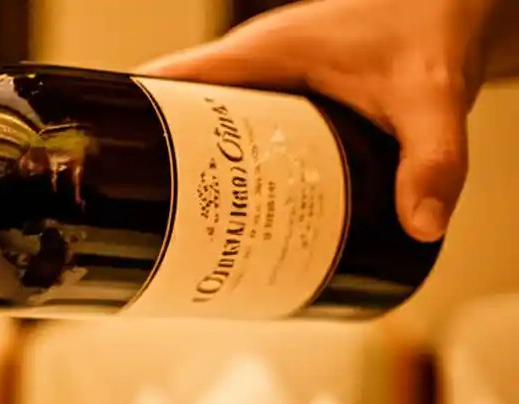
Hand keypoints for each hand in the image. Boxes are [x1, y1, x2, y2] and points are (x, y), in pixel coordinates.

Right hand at [137, 0, 509, 242]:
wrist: (452, 4)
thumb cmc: (433, 24)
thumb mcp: (431, 95)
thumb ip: (433, 159)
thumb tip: (422, 224)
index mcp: (259, 53)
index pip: (167, 82)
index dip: (129, 120)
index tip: (103, 165)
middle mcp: (251, 66)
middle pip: (175, 116)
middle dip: (154, 166)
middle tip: (145, 225)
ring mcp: (263, 81)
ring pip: (202, 127)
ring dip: (187, 171)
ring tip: (180, 230)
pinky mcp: (281, 99)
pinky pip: (232, 132)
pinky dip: (220, 166)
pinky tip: (231, 211)